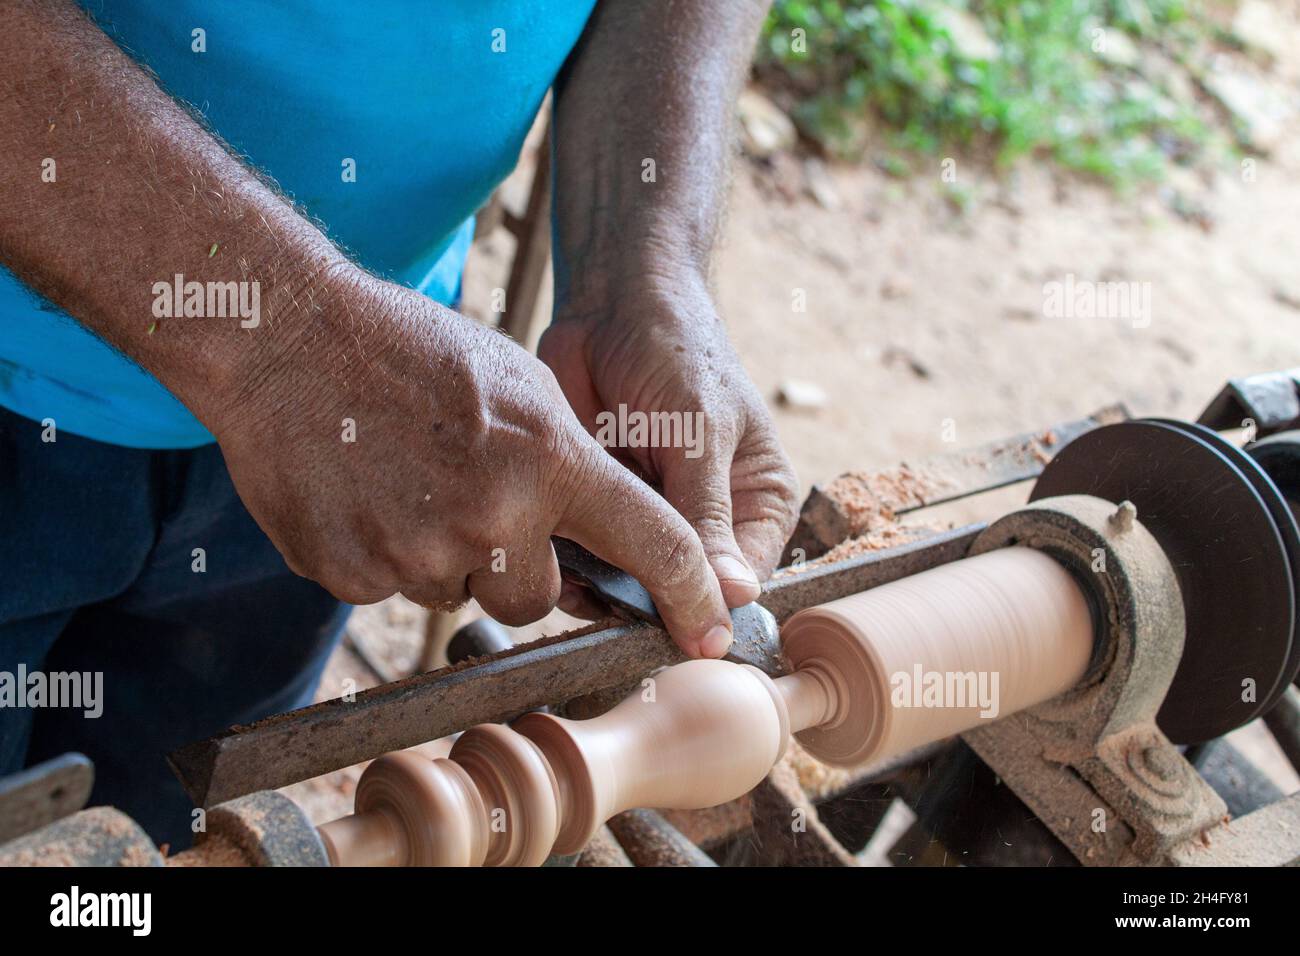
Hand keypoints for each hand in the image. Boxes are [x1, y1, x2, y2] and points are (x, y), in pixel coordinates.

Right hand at [210, 270, 735, 657]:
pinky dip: (385, 555)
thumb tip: (597, 527)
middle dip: (514, 564)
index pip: (653, 545)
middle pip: (535, 599)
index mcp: (552, 462)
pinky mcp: (352, 575)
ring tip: (408, 481)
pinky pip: (392, 591)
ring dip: (446, 557)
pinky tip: (365, 494)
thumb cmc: (412, 349)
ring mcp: (418, 555)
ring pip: (461, 594)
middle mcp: (494, 520)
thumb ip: (567, 461)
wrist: (287, 341)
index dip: (689, 594)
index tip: (707, 632)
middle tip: (475, 500)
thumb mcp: (522, 381)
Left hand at [538, 275, 799, 606]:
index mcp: (756, 506)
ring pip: (630, 583)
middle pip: (684, 591)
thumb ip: (708, 514)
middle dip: (648, 602)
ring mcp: (650, 519)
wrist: (612, 304)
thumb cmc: (678, 354)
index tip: (668, 619)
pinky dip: (570, 565)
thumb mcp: (700, 432)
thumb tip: (733, 599)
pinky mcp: (598, 510)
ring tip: (576, 573)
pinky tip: (552, 555)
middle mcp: (707, 522)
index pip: (741, 583)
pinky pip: (586, 560)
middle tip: (611, 601)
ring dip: (602, 588)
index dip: (707, 607)